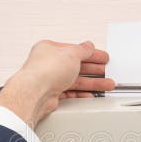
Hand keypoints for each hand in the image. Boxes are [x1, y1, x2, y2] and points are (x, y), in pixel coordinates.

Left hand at [0, 40, 114, 125]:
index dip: (89, 54)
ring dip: (92, 83)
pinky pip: (70, 93)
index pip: (74, 50)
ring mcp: (50, 80)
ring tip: (106, 84)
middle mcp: (48, 64)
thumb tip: (88, 46)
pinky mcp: (51, 94)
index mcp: (50, 49)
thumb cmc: (45, 70)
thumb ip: (83, 50)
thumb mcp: (71, 53)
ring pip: (75, 81)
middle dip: (94, 70)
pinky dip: (82, 93)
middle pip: (76, 66)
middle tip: (105, 71)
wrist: (35, 92)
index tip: (101, 57)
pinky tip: (90, 94)